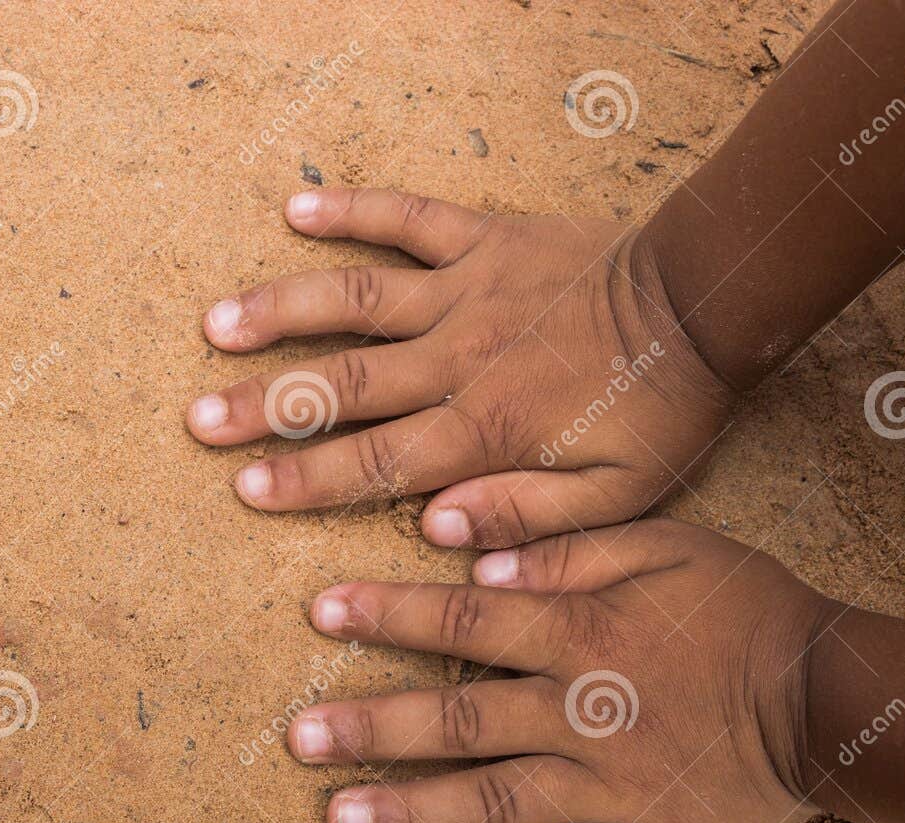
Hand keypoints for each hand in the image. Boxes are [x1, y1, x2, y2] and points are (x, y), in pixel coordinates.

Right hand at [188, 188, 730, 547]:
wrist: (706, 303)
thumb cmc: (660, 410)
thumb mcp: (615, 496)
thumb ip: (525, 519)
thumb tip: (436, 534)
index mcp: (482, 429)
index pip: (374, 462)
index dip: (304, 479)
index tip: (243, 488)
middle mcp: (457, 359)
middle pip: (341, 387)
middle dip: (262, 406)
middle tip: (197, 418)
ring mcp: (464, 292)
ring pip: (354, 303)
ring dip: (280, 311)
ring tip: (215, 324)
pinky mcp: (483, 240)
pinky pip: (408, 220)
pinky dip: (353, 209)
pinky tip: (296, 206)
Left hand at [285, 518, 832, 822]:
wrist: (833, 701)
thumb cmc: (745, 609)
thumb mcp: (666, 546)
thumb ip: (570, 547)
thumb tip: (477, 550)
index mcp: (582, 635)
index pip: (466, 618)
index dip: (389, 614)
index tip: (321, 611)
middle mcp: (580, 713)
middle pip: (459, 720)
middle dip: (372, 727)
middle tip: (298, 738)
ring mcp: (607, 787)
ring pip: (492, 801)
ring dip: (410, 811)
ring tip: (336, 820)